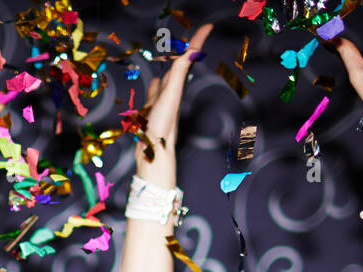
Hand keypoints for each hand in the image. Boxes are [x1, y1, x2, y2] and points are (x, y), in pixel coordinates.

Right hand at [139, 22, 213, 167]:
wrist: (154, 154)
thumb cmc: (161, 127)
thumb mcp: (170, 95)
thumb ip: (178, 73)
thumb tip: (191, 51)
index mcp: (177, 85)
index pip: (188, 57)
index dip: (197, 41)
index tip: (209, 27)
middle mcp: (172, 91)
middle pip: (180, 64)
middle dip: (187, 47)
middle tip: (197, 33)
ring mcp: (163, 100)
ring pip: (168, 76)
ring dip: (172, 63)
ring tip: (174, 52)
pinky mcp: (153, 110)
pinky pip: (156, 91)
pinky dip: (156, 83)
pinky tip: (156, 82)